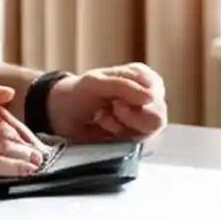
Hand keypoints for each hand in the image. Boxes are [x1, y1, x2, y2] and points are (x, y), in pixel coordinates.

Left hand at [47, 62, 167, 141]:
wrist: (63, 113)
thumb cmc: (80, 92)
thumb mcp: (96, 83)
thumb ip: (124, 87)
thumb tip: (151, 98)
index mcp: (143, 77)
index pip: (155, 95)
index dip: (135, 102)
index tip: (115, 101)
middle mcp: (149, 97)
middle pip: (157, 116)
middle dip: (130, 118)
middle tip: (111, 109)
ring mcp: (144, 118)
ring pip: (148, 131)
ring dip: (122, 127)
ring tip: (104, 117)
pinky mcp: (136, 135)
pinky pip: (136, 142)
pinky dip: (118, 136)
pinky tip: (105, 126)